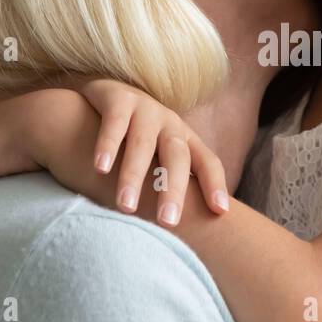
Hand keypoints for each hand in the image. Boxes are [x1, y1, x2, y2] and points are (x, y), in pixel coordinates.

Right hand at [75, 79, 228, 224]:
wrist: (109, 92)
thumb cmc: (138, 137)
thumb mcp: (160, 155)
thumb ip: (171, 181)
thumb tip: (192, 229)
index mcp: (185, 139)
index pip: (208, 161)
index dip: (215, 184)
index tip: (220, 212)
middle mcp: (170, 123)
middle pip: (177, 157)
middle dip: (173, 190)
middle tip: (168, 222)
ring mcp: (145, 109)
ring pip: (142, 143)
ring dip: (134, 175)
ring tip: (126, 206)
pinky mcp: (118, 98)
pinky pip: (114, 124)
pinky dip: (108, 146)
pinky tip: (100, 168)